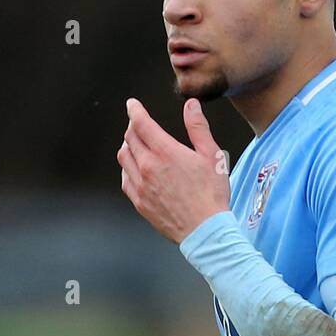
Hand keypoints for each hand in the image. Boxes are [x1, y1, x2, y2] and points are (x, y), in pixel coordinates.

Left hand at [117, 97, 230, 244]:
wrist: (204, 230)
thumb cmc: (211, 194)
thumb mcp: (211, 155)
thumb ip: (198, 127)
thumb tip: (191, 105)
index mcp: (165, 152)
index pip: (140, 123)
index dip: (134, 110)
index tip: (132, 104)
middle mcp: (148, 167)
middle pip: (130, 138)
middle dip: (133, 127)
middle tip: (139, 124)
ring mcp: (141, 186)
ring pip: (123, 158)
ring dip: (128, 146)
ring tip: (136, 144)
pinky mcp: (139, 202)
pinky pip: (125, 179)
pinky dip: (127, 168)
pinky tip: (135, 169)